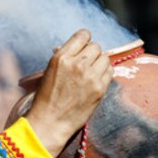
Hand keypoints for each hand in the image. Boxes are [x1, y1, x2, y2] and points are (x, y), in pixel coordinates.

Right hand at [24, 30, 112, 156]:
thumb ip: (65, 57)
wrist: (50, 122)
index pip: (83, 35)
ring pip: (105, 57)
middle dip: (92, 53)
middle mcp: (77, 64)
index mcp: (61, 57)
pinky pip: (110, 71)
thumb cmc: (47, 98)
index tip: (84, 47)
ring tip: (92, 72)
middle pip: (95, 46)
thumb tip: (76, 47)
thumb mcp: (50, 71)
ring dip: (100, 63)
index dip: (85, 40)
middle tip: (87, 64)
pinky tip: (96, 80)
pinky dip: (105, 73)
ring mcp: (90, 76)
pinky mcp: (99, 89)